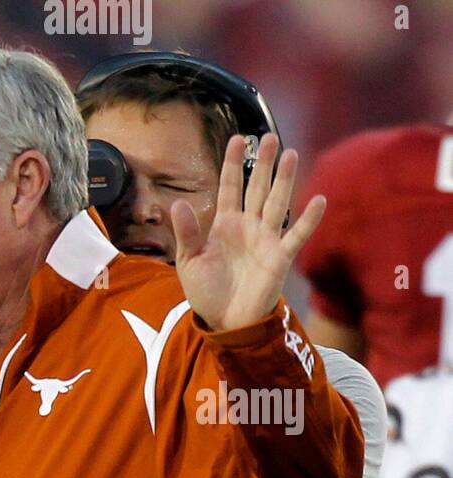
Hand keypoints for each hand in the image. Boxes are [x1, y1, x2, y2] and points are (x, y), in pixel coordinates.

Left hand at [173, 133, 325, 332]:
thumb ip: (186, 233)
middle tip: (268, 137)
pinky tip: (319, 200)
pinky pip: (296, 235)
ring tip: (289, 154)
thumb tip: (177, 203)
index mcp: (224, 224)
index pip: (229, 188)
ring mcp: (266, 239)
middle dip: (263, 163)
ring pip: (277, 203)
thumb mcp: (189, 261)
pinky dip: (308, 220)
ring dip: (284, 180)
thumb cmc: (206, 291)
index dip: (233, 165)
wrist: (224, 320)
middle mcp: (248, 226)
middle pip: (257, 188)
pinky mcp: (280, 257)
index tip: (237, 139)